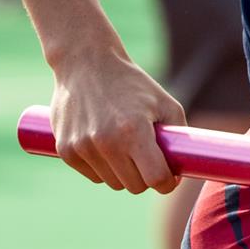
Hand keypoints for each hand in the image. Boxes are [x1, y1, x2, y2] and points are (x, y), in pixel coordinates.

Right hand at [47, 47, 186, 194]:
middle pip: (134, 186)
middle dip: (145, 176)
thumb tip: (184, 167)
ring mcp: (82, 148)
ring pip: (113, 183)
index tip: (168, 177)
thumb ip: (179, 135)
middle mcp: (106, 142)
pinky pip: (93, 176)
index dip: (166, 182)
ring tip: (124, 144)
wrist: (86, 62)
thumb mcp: (165, 102)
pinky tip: (105, 144)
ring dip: (123, 172)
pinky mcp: (65, 150)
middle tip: (146, 157)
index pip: (155, 179)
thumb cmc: (131, 83)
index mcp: (134, 131)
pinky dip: (102, 168)